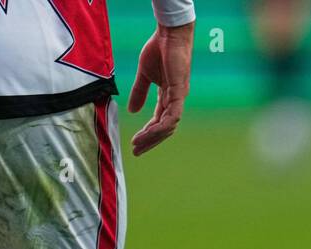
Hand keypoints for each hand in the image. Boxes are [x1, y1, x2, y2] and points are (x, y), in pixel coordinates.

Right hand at [128, 22, 193, 155]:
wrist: (169, 35)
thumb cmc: (159, 50)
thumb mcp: (144, 75)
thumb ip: (139, 93)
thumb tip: (131, 110)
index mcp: (167, 97)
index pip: (158, 121)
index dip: (147, 133)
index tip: (134, 143)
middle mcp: (175, 101)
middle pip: (164, 129)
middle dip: (150, 141)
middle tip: (136, 151)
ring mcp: (178, 98)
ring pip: (168, 126)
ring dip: (153, 136)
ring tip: (138, 143)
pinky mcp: (179, 92)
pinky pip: (172, 116)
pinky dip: (162, 126)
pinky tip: (150, 132)